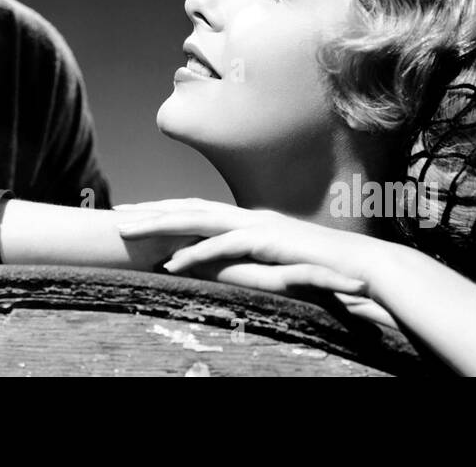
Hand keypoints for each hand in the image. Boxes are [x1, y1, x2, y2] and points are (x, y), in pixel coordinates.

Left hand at [115, 198, 390, 298]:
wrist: (360, 265)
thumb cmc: (321, 266)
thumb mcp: (276, 260)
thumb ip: (251, 258)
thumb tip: (225, 264)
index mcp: (247, 218)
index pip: (196, 210)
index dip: (162, 210)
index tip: (132, 213)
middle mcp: (247, 215)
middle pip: (188, 208)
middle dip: (150, 211)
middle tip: (115, 215)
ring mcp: (257, 225)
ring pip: (197, 220)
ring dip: (160, 226)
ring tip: (128, 233)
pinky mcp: (267, 242)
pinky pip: (223, 246)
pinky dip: (196, 253)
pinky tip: (171, 263)